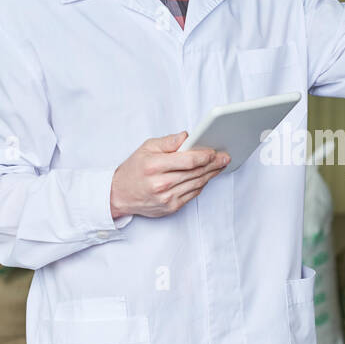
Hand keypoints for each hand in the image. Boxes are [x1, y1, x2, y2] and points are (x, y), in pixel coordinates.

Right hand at [110, 131, 229, 218]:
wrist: (120, 194)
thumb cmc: (134, 169)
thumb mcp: (146, 148)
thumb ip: (168, 142)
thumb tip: (186, 136)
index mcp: (154, 166)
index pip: (187, 160)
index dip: (204, 155)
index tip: (214, 151)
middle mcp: (161, 184)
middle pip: (195, 173)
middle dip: (213, 164)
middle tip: (225, 157)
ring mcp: (167, 198)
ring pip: (197, 184)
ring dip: (211, 174)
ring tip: (220, 165)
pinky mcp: (171, 207)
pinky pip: (193, 194)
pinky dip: (201, 184)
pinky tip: (207, 176)